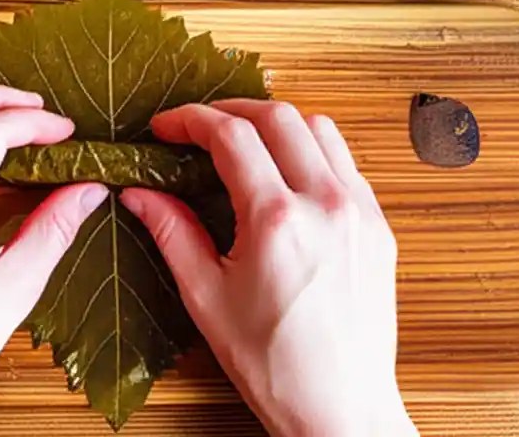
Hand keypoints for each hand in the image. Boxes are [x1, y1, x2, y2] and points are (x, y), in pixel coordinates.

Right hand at [120, 100, 415, 436]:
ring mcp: (360, 212)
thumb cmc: (272, 364)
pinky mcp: (379, 227)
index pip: (230, 135)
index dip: (191, 119)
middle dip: (232, 110)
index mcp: (277, 220)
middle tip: (200, 126)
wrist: (339, 408)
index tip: (166, 127)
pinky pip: (347, 164)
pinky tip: (288, 175)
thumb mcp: (206, 297)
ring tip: (245, 142)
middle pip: (279, 116)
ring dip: (279, 124)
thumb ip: (172, 232)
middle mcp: (326, 204)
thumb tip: (139, 193)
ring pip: (322, 129)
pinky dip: (313, 152)